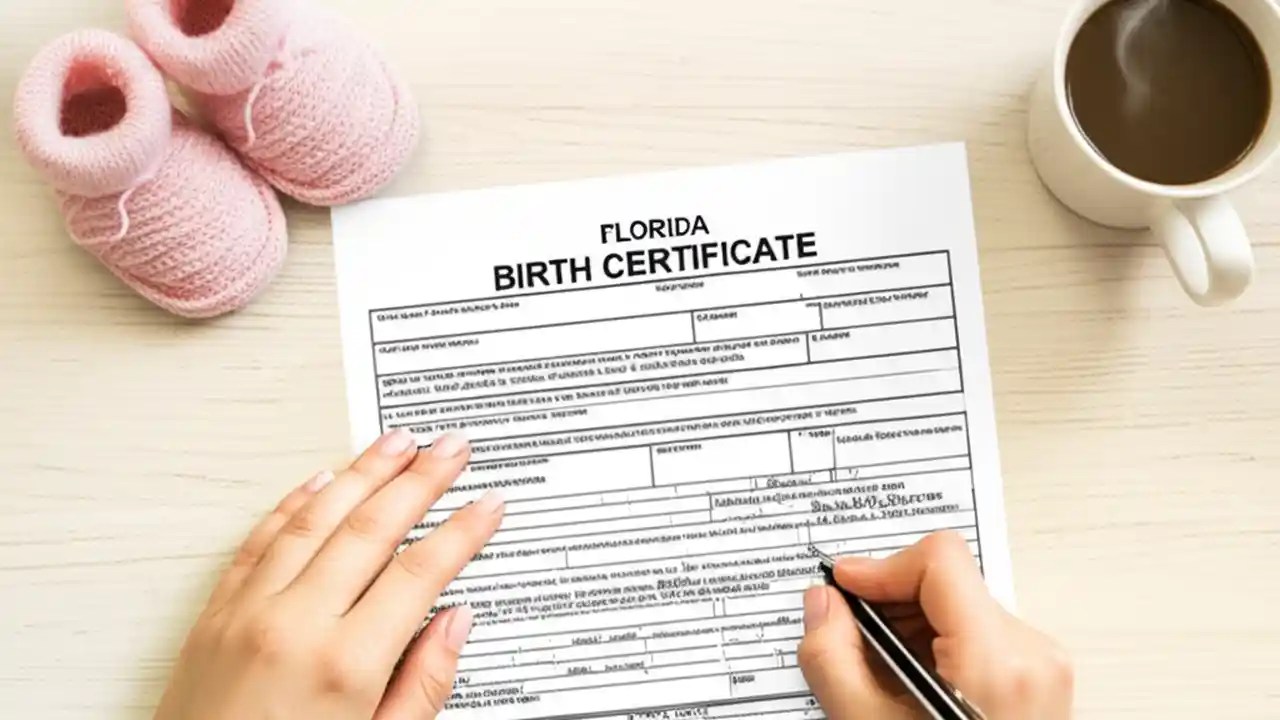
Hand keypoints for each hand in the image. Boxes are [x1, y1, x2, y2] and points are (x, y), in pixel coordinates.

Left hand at [154, 429, 504, 719]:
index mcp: (346, 666)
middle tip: (451, 448)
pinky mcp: (215, 615)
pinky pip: (259, 539)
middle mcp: (295, 626)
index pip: (421, 572)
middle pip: (373, 529)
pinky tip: (321, 480)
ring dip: (361, 473)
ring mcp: (249, 613)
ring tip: (396, 443)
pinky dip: (294, 502)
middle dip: (420, 480)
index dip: (462, 532)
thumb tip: (455, 624)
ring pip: (315, 518)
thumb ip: (422, 685)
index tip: (487, 506)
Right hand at [798, 531, 1073, 719]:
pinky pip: (976, 638)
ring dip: (909, 630)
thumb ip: (833, 657)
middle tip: (850, 640)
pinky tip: (909, 690)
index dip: (880, 567)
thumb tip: (822, 608)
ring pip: (959, 609)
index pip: (938, 559)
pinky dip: (934, 649)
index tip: (844, 587)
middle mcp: (1031, 654)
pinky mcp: (1037, 683)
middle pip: (947, 583)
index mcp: (998, 658)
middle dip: (889, 604)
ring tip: (879, 677)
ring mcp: (1040, 669)